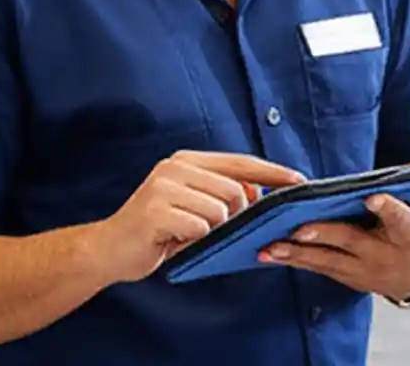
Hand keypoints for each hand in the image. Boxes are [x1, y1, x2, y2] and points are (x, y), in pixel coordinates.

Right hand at [88, 151, 306, 284]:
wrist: (110, 248)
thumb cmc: (156, 230)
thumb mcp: (191, 204)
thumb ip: (221, 194)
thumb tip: (259, 194)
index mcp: (185, 160)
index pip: (240, 162)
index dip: (272, 173)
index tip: (299, 182)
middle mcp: (174, 167)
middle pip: (236, 189)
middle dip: (236, 215)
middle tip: (216, 230)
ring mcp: (164, 187)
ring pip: (221, 210)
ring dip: (212, 231)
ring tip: (188, 234)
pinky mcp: (157, 211)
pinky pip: (201, 228)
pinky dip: (195, 240)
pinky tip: (175, 241)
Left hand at [259, 178, 409, 299]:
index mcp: (408, 234)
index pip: (400, 220)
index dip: (388, 209)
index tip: (373, 197)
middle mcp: (381, 254)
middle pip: (350, 241)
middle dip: (324, 234)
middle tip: (299, 225)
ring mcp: (358, 267)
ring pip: (323, 258)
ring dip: (295, 251)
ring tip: (269, 244)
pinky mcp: (340, 273)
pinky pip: (311, 265)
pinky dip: (288, 259)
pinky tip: (263, 251)